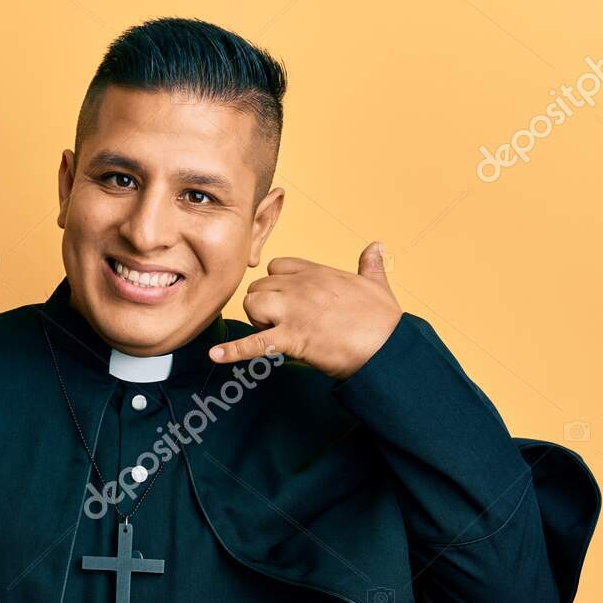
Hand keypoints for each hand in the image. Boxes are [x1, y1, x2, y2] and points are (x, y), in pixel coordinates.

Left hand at [208, 242, 402, 379]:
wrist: (386, 348)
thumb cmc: (383, 320)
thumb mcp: (377, 284)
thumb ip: (371, 264)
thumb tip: (377, 246)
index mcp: (318, 273)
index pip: (279, 265)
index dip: (276, 283)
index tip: (285, 299)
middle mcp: (301, 287)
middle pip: (259, 286)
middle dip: (263, 305)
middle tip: (280, 323)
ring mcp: (293, 312)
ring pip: (252, 305)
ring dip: (256, 320)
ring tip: (273, 333)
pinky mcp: (291, 339)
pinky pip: (253, 343)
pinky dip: (232, 351)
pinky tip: (215, 356)